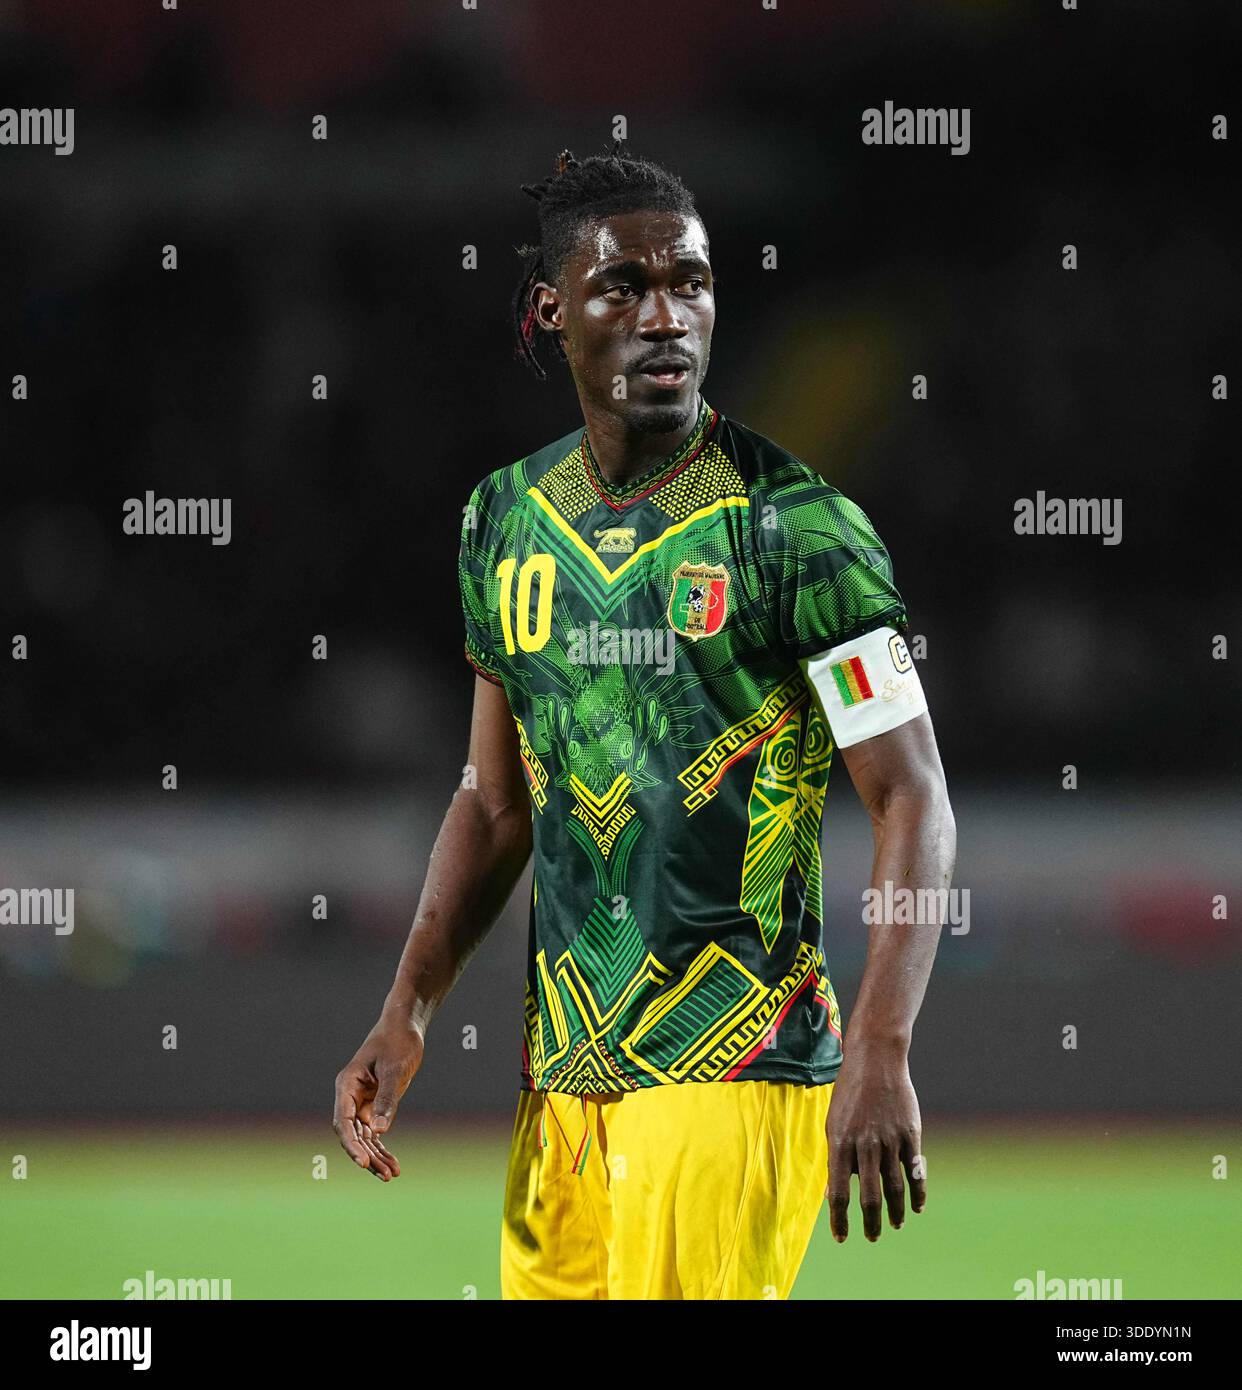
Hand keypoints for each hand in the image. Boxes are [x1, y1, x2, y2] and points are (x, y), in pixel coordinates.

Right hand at [332, 1019, 424, 1180]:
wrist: (405, 1026)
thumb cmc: (398, 1041)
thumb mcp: (395, 1069)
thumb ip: (387, 1099)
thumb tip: (380, 1132)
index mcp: (347, 1085)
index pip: (344, 1122)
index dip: (352, 1144)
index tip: (363, 1162)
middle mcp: (350, 1097)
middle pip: (353, 1135)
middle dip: (367, 1156)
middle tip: (385, 1175)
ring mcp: (361, 1103)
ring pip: (364, 1138)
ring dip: (377, 1157)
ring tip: (392, 1175)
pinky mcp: (374, 1105)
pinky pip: (375, 1133)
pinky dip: (383, 1148)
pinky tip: (394, 1165)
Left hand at [826, 1041, 925, 1240]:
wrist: (876, 1060)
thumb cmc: (849, 1094)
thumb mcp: (833, 1124)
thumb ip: (835, 1159)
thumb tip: (832, 1195)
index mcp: (839, 1143)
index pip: (837, 1192)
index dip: (840, 1219)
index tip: (841, 1237)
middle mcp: (864, 1145)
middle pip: (869, 1197)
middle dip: (871, 1223)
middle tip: (872, 1237)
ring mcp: (889, 1139)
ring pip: (894, 1187)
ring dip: (896, 1212)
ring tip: (895, 1225)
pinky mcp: (910, 1133)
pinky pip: (914, 1170)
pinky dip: (918, 1191)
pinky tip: (917, 1206)